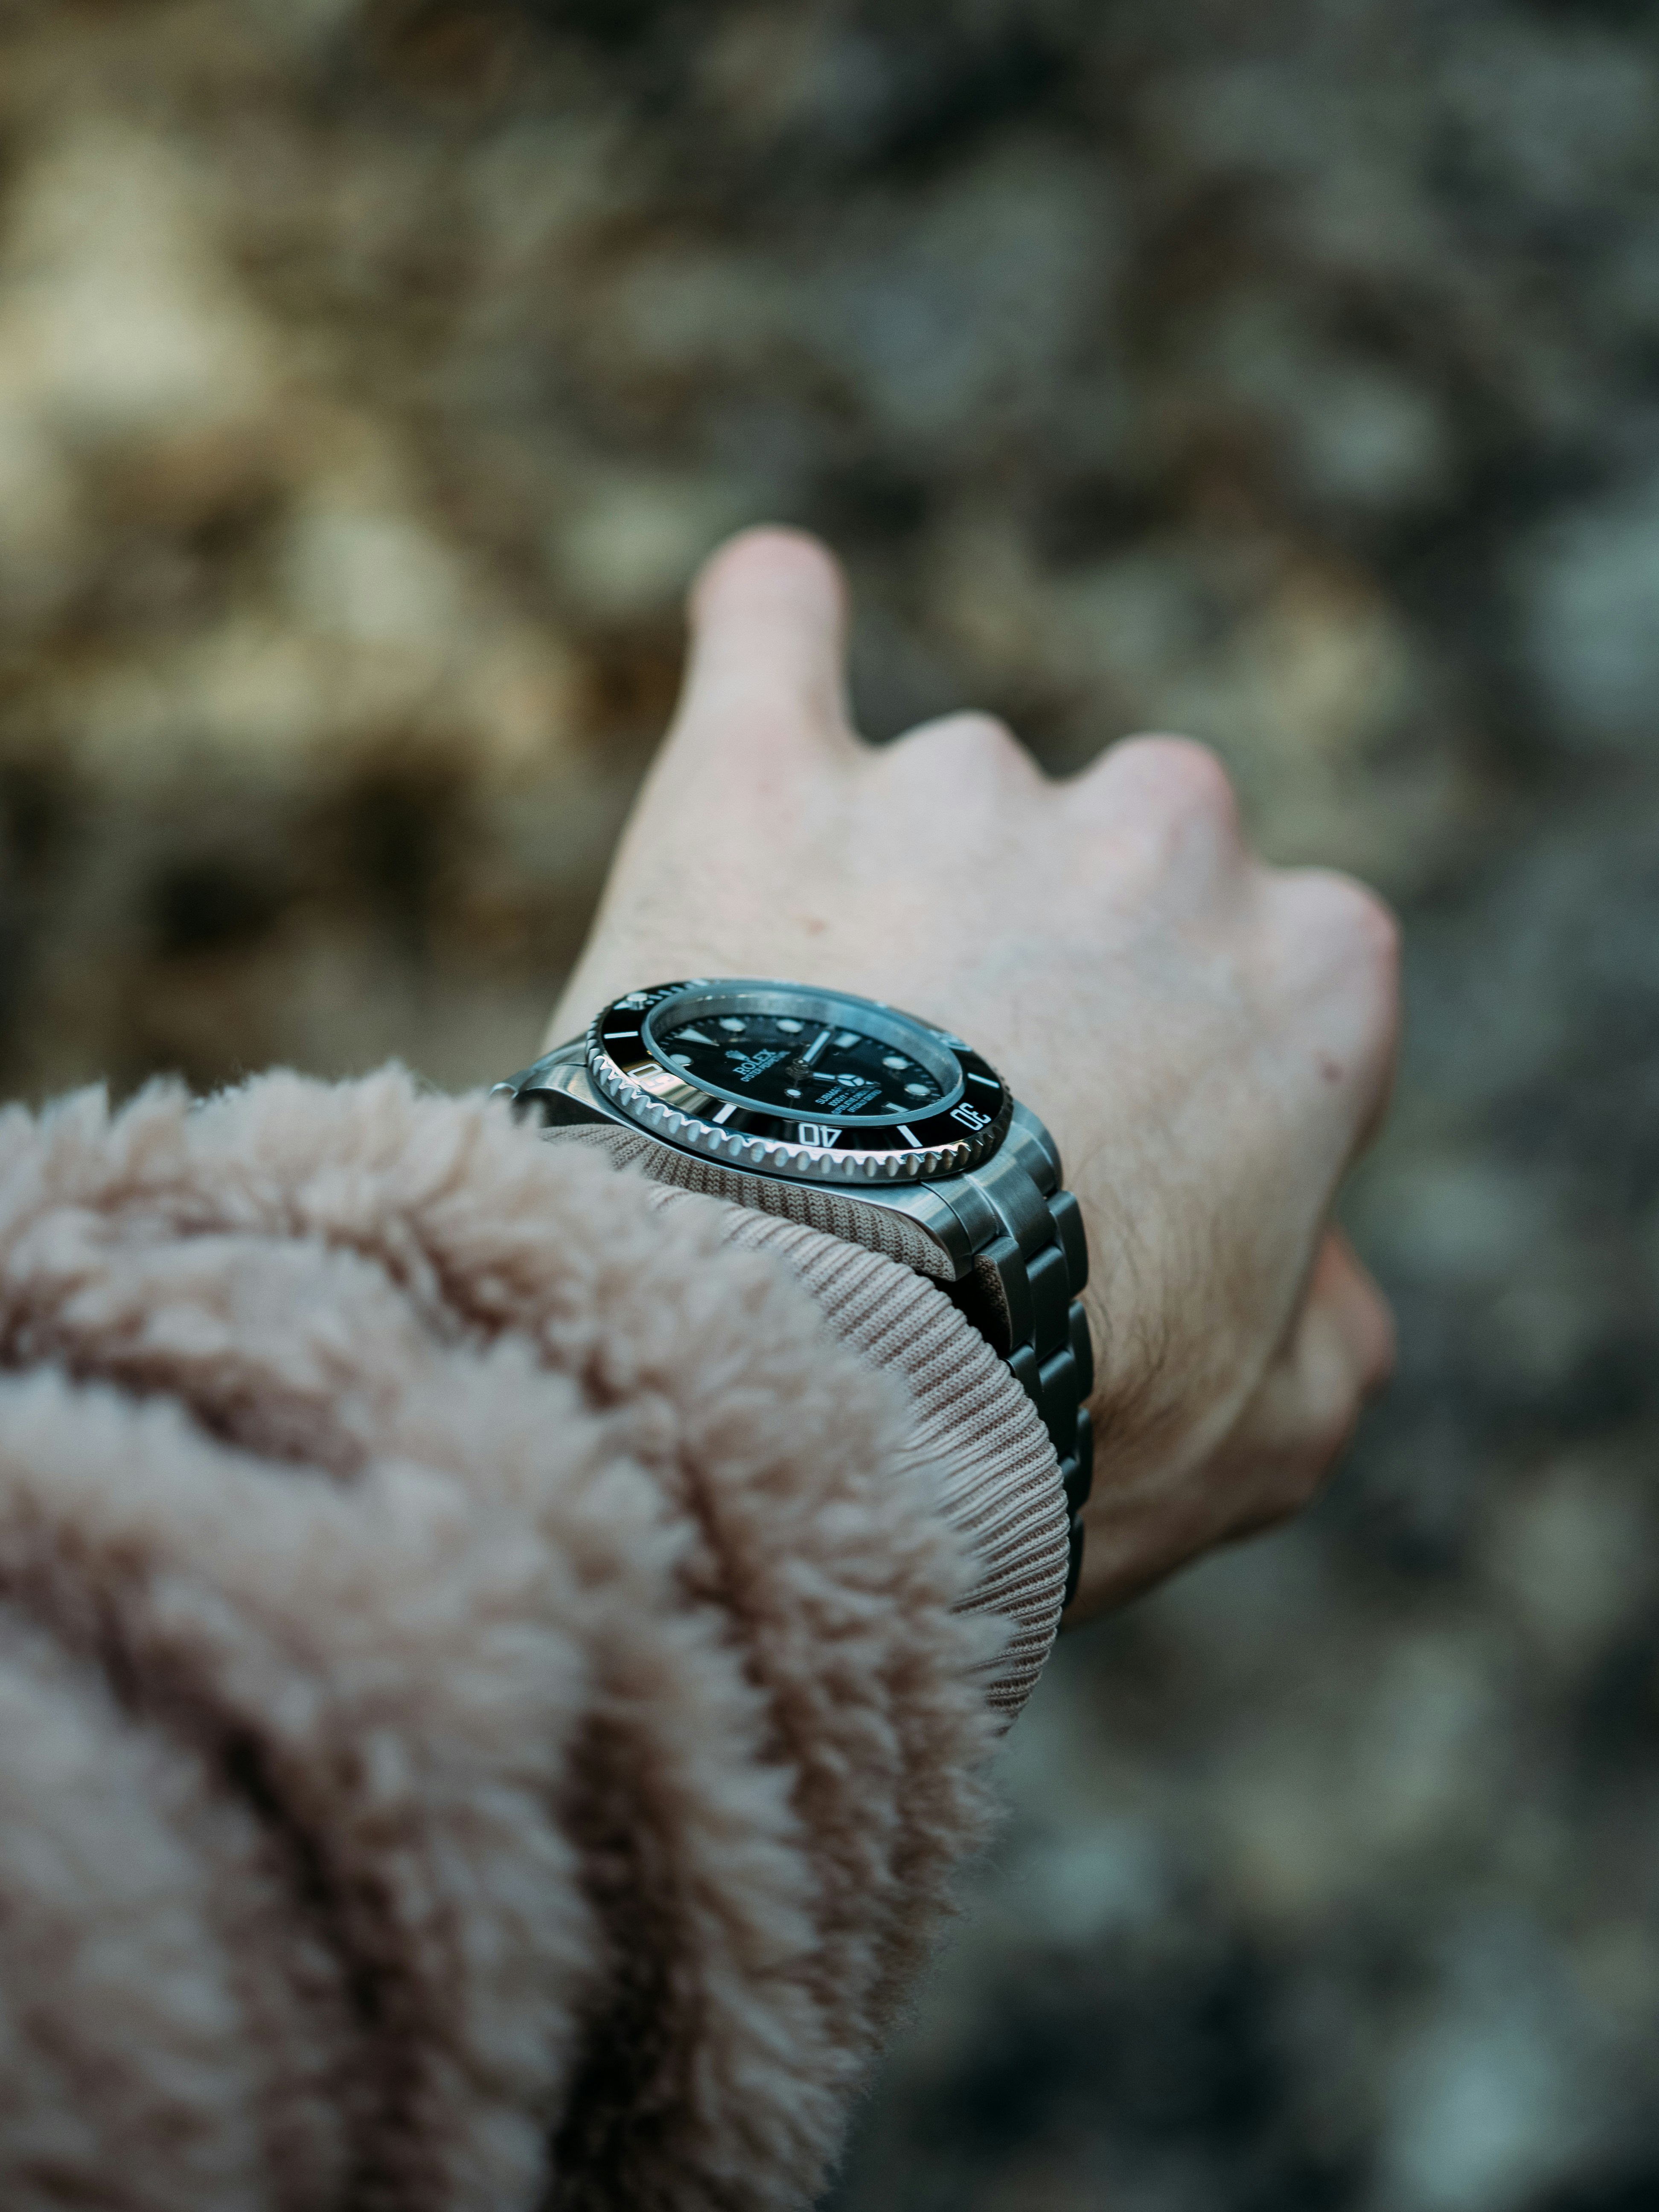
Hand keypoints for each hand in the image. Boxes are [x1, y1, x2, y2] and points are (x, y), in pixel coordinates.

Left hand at [550, 529, 1398, 1620]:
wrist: (814, 1385)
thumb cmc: (1052, 1417)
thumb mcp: (1275, 1432)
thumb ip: (1325, 1322)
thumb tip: (1312, 1267)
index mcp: (1314, 973)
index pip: (1269, 988)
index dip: (1174, 1097)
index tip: (1096, 1187)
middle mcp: (1165, 840)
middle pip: (1114, 880)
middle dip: (1044, 986)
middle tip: (939, 1142)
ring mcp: (964, 792)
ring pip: (940, 817)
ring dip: (890, 917)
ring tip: (796, 1094)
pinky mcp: (768, 777)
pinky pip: (772, 634)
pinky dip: (768, 629)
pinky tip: (767, 618)